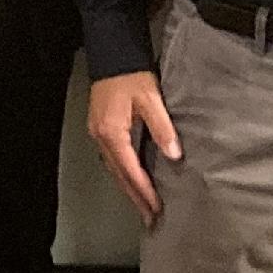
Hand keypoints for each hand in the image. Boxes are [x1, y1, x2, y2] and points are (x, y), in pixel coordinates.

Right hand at [88, 71, 182, 225]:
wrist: (112, 53)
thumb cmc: (131, 75)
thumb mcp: (150, 100)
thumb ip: (162, 128)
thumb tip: (174, 155)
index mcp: (112, 133)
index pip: (131, 171)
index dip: (145, 191)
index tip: (156, 209)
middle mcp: (101, 137)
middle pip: (120, 175)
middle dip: (135, 197)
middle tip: (150, 218)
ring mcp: (98, 133)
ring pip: (114, 169)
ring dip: (129, 188)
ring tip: (143, 205)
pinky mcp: (101, 127)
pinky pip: (112, 159)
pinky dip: (124, 173)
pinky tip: (132, 178)